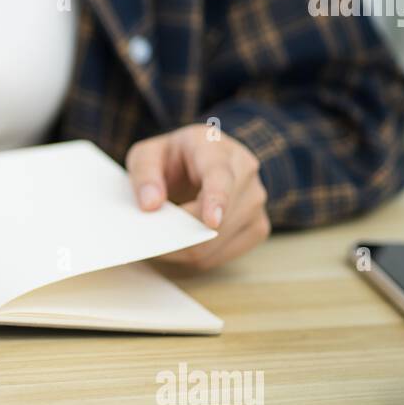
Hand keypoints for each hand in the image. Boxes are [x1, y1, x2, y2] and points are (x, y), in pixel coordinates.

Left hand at [125, 124, 269, 269]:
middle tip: (151, 238)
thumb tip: (151, 205)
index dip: (217, 200)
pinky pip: (224, 255)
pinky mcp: (258, 226)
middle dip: (181, 234)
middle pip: (219, 219)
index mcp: (216, 147)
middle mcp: (245, 171)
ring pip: (219, 241)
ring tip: (165, 236)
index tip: (212, 221)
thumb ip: (144, 175)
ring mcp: (256, 201)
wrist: (198, 163)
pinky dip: (199, 257)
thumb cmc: (171, 158)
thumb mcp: (147, 155)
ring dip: (186, 248)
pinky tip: (185, 243)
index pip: (220, 176)